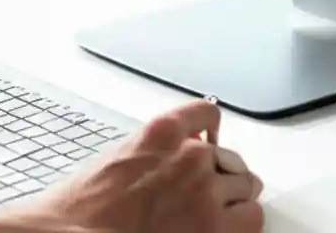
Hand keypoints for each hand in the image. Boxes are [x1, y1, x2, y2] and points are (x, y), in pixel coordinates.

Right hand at [0, 100, 263, 232]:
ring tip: (217, 213)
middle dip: (221, 174)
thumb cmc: (82, 207)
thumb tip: (177, 154)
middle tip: (208, 191)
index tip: (210, 141)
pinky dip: (243, 222)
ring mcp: (206, 192)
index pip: (207, 114)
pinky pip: (253, 218)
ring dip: (235, 200)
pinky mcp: (215, 228)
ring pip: (247, 188)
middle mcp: (191, 156)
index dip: (210, 132)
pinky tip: (227, 225)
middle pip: (230, 157)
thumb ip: (153, 150)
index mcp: (162, 131)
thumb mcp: (116, 157)